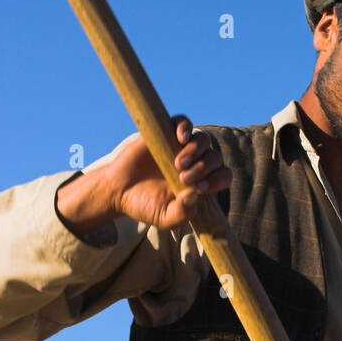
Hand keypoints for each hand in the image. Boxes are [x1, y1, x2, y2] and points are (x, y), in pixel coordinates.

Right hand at [112, 115, 231, 228]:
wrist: (119, 191)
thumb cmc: (144, 206)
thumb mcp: (164, 218)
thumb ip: (182, 213)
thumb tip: (195, 194)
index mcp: (201, 183)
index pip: (223, 176)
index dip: (218, 180)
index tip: (200, 188)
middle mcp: (195, 163)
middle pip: (215, 158)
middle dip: (203, 169)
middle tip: (183, 178)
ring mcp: (181, 147)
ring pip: (203, 140)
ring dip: (196, 151)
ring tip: (178, 163)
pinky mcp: (165, 133)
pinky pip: (183, 122)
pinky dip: (185, 127)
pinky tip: (181, 137)